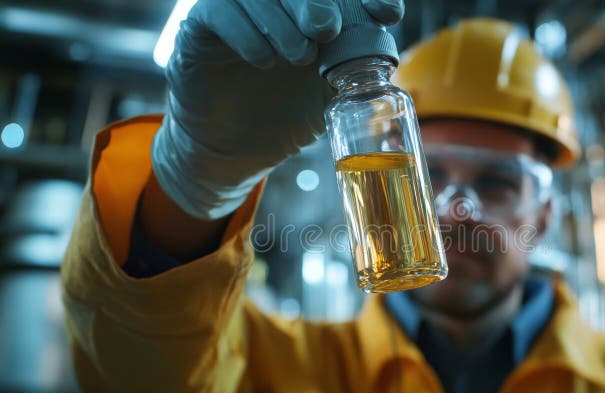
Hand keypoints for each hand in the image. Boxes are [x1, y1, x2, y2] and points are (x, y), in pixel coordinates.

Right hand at [151, 0, 403, 218]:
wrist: (234, 150)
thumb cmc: (286, 115)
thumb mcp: (329, 92)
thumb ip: (353, 68)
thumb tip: (386, 53)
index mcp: (309, 11)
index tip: (388, 14)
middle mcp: (273, 4)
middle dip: (317, 0)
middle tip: (328, 29)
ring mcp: (235, 11)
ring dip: (283, 20)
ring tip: (300, 55)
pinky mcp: (199, 29)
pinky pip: (219, 12)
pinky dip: (247, 35)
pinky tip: (265, 62)